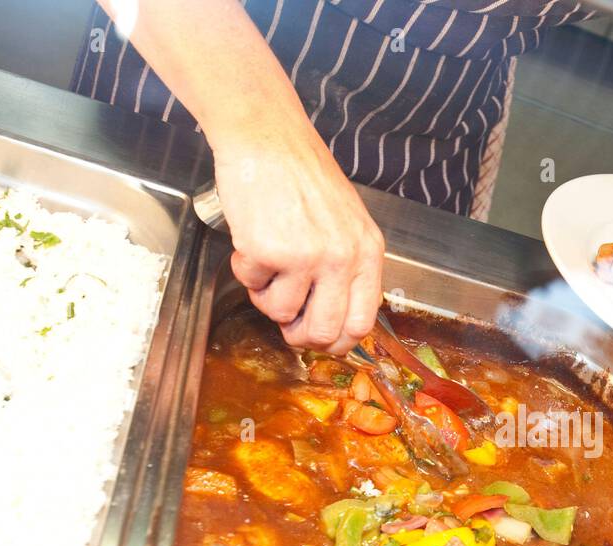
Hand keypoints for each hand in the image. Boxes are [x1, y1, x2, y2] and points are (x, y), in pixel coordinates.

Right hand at [213, 123, 383, 353]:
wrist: (267, 137)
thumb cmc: (301, 175)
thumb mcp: (346, 221)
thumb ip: (347, 267)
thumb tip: (333, 320)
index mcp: (367, 251)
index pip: (362, 323)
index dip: (337, 342)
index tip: (319, 340)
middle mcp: (342, 257)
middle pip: (324, 331)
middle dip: (299, 335)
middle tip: (286, 323)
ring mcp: (307, 256)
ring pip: (280, 313)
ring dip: (265, 296)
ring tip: (267, 262)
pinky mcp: (269, 251)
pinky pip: (251, 285)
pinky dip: (245, 270)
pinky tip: (251, 239)